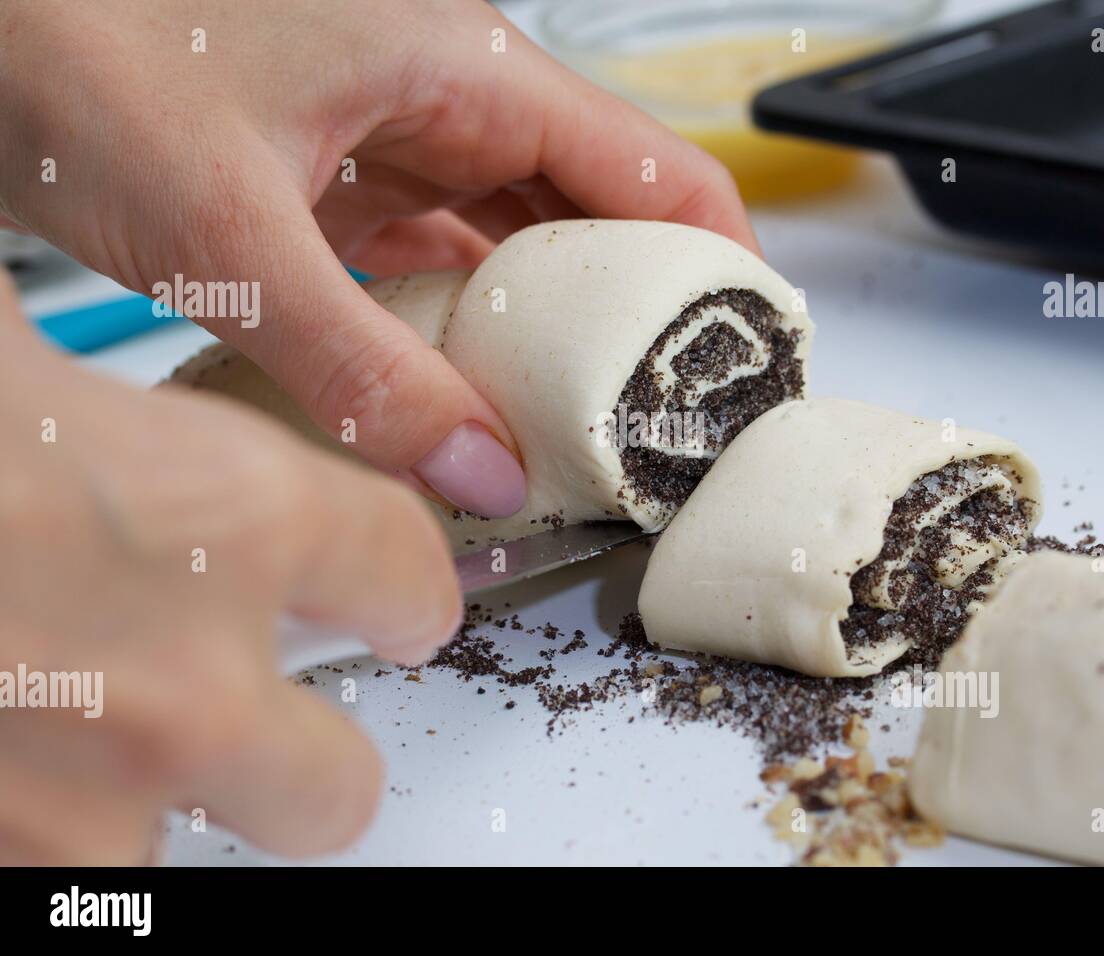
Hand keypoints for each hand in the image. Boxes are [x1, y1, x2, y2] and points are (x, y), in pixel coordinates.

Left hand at [0, 0, 756, 517]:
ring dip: (548, 331)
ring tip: (580, 428)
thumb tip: (479, 469)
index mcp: (467, 65)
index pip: (656, 167)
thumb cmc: (71, 41)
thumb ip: (364, 366)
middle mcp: (449, 91)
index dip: (723, 263)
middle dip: (638, 318)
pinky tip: (467, 390)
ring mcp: (397, 130)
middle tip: (661, 423)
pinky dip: (462, 324)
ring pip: (519, 241)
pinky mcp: (343, 171)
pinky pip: (439, 254)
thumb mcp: (233, 233)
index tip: (751, 356)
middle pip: (598, 213)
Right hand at [0, 272, 459, 862]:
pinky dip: (31, 826)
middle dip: (300, 756)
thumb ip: (91, 414)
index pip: (404, 573)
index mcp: (223, 520)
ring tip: (52, 717)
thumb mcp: (6, 366)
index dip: (397, 585)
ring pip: (176, 861)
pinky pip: (57, 880)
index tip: (385, 599)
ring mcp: (74, 813)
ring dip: (131, 805)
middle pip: (336, 787)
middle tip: (235, 711)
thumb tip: (90, 408)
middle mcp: (178, 691)